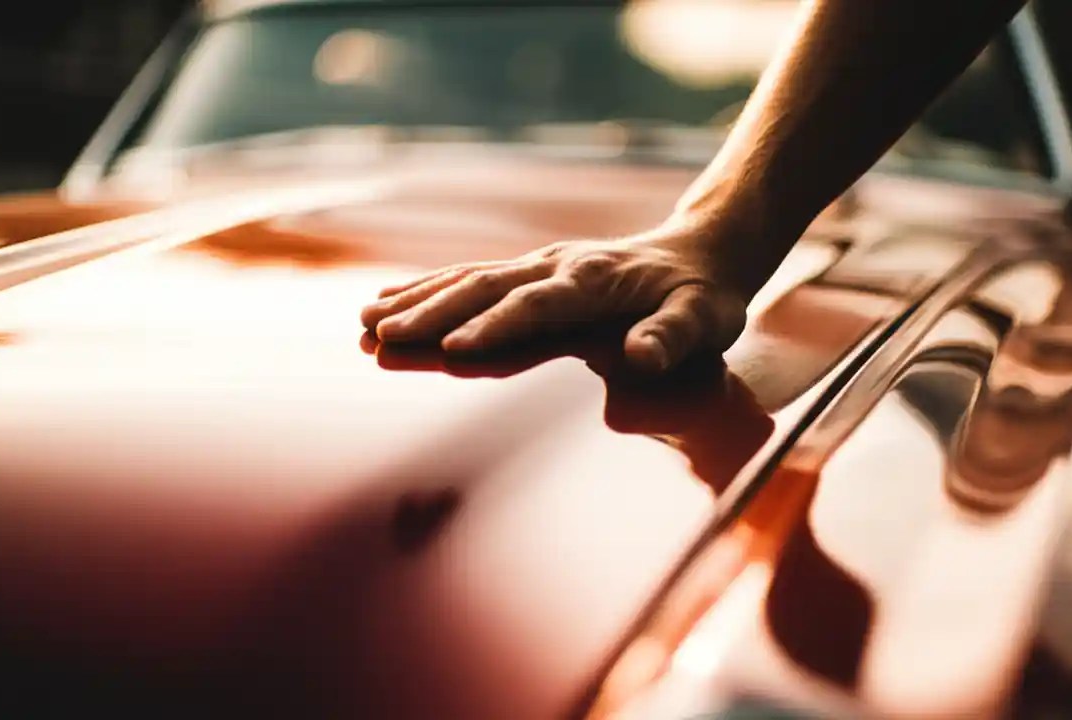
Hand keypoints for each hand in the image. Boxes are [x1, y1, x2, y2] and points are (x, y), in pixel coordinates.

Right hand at [359, 226, 750, 371]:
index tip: (454, 347)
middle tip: (382, 334)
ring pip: (468, 278)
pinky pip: (471, 276)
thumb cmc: (703, 297)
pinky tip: (388, 300)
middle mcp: (557, 266)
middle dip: (432, 311)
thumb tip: (641, 357)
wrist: (701, 252)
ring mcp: (540, 264)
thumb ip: (673, 337)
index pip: (537, 305)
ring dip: (417, 299)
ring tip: (366, 321)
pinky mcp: (530, 270)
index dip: (496, 326)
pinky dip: (428, 287)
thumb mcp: (705, 319)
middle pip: (486, 287)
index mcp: (594, 281)